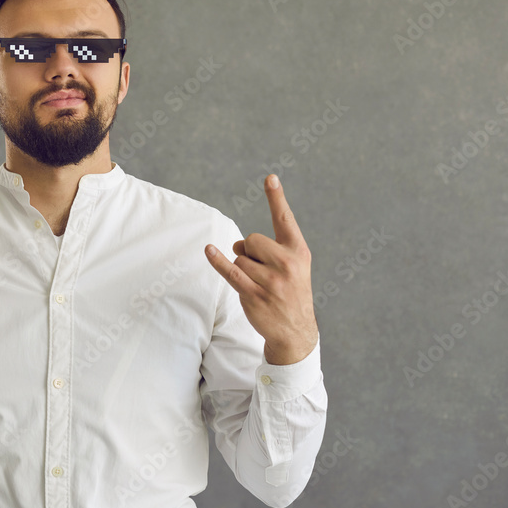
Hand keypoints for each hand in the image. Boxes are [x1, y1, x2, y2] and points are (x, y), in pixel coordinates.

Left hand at [204, 174, 317, 364]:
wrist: (295, 330)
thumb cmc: (290, 291)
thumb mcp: (293, 267)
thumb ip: (269, 248)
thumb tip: (237, 244)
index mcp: (299, 252)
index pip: (285, 220)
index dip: (276, 198)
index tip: (269, 177)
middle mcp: (287, 264)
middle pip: (251, 239)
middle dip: (250, 251)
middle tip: (262, 270)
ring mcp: (271, 281)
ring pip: (239, 258)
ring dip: (242, 268)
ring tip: (259, 284)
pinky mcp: (254, 294)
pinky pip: (230, 272)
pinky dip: (217, 261)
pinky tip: (209, 250)